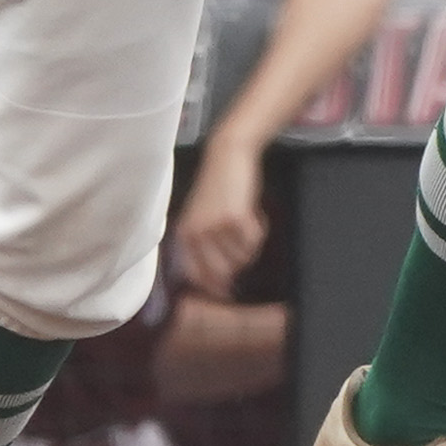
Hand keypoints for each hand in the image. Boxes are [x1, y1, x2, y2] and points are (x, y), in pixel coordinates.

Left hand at [173, 140, 271, 297]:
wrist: (228, 155)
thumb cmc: (219, 186)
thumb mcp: (203, 216)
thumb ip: (206, 245)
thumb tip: (223, 282)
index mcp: (185, 235)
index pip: (197, 276)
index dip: (215, 286)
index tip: (228, 291)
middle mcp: (196, 234)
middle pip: (223, 272)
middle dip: (238, 265)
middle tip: (246, 247)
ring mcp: (215, 226)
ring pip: (242, 257)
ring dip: (250, 244)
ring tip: (247, 222)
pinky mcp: (235, 217)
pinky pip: (254, 240)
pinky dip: (260, 230)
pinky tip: (256, 215)